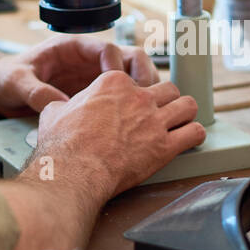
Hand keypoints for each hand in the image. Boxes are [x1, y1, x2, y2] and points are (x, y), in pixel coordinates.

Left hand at [0, 35, 160, 116]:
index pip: (107, 49)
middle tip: (144, 98)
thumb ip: (33, 90)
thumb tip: (56, 104)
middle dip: (142, 77)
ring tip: (143, 112)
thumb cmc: (3, 77)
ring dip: (141, 93)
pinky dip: (129, 107)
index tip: (115, 84)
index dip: (116, 65)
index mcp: (71, 48)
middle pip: (129, 60)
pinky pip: (119, 97)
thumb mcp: (14, 81)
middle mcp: (87, 61)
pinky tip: (128, 124)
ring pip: (130, 79)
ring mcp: (92, 78)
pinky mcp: (92, 96)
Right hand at [29, 73, 204, 201]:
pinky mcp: (164, 146)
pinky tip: (190, 139)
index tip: (135, 105)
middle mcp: (139, 97)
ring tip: (181, 122)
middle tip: (162, 112)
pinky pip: (195, 133)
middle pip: (169, 89)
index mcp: (114, 83)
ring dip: (185, 114)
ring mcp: (154, 120)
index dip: (138, 94)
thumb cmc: (62, 144)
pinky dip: (195, 136)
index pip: (138, 78)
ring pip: (188, 105)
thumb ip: (64, 104)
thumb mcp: (55, 112)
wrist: (73, 171)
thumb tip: (59, 107)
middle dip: (167, 101)